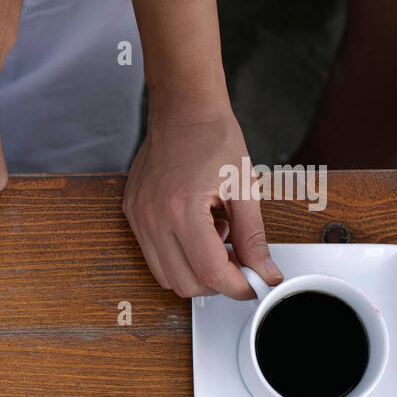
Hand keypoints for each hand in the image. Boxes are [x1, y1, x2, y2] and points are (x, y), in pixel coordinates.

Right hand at [122, 92, 281, 299]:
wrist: (183, 110)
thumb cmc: (213, 139)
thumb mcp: (244, 189)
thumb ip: (253, 238)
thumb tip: (264, 272)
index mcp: (182, 209)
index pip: (209, 273)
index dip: (237, 286)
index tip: (254, 284)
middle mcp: (153, 218)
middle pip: (184, 284)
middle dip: (216, 283)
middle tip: (239, 263)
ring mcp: (138, 218)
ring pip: (165, 276)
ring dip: (195, 272)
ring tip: (217, 241)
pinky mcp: (132, 214)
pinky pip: (154, 255)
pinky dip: (179, 256)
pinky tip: (199, 231)